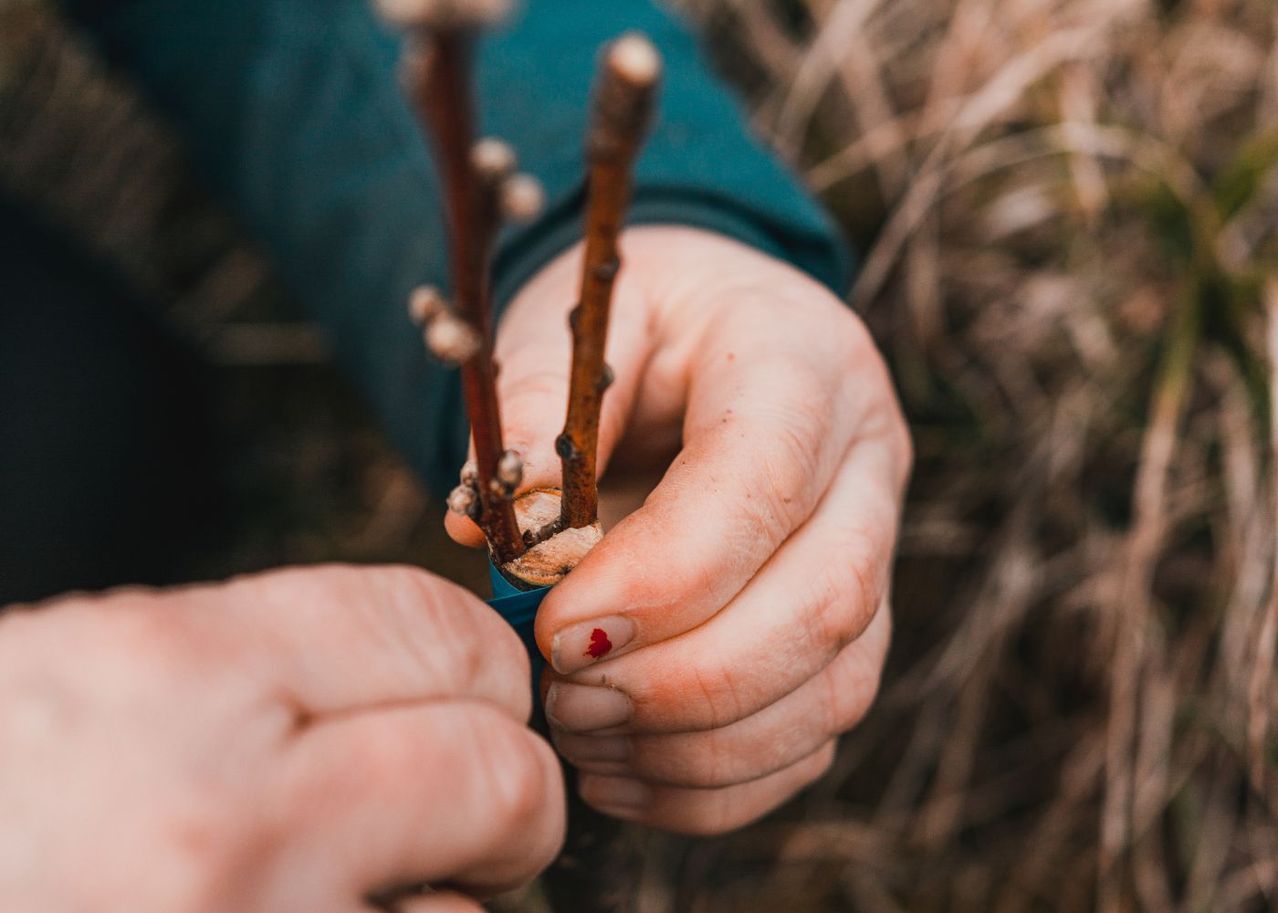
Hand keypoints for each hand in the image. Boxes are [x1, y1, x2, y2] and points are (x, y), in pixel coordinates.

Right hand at [0, 566, 564, 912]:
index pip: (439, 629)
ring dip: (441, 910)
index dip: (481, 668)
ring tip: (336, 896)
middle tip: (463, 814)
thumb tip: (444, 682)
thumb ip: (273, 669)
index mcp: (173, 670)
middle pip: (498, 770)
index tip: (477, 699)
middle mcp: (221, 811)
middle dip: (505, 792)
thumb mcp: (99, 680)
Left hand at [447, 226, 910, 834]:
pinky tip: (624, 773)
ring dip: (698, 745)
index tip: (554, 629)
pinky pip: (817, 734)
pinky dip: (720, 783)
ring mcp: (876, 550)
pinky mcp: (855, 625)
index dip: (661, 579)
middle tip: (564, 697)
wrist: (719, 329)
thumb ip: (532, 408)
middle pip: (820, 605)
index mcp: (802, 361)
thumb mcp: (582, 324)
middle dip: (682, 681)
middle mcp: (865, 461)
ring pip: (832, 687)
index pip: (761, 486)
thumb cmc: (641, 323)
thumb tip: (478, 523)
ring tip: (582, 736)